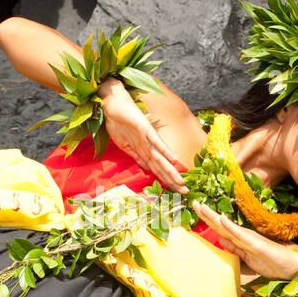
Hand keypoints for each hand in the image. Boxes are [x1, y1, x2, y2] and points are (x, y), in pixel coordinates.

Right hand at [98, 78, 188, 192]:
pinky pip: (156, 141)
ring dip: (171, 170)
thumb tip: (147, 170)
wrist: (112, 104)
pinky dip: (164, 150)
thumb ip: (137, 157)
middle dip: (173, 180)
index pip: (158, 169)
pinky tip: (173, 159)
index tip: (176, 192)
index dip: (166, 181)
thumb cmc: (118, 123)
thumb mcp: (125, 146)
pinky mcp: (144, 128)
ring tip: (181, 182)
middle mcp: (149, 145)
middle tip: (185, 192)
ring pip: (162, 157)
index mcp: (144, 150)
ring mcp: (148, 137)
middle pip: (163, 166)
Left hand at [193, 202, 297, 280]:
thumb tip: (220, 238)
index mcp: (242, 239)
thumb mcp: (248, 257)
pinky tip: (222, 218)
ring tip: (201, 206)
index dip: (208, 218)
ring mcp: (250, 238)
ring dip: (214, 216)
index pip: (221, 227)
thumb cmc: (273, 263)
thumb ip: (235, 248)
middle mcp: (244, 235)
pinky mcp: (256, 244)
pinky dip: (231, 226)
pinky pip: (241, 235)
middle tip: (193, 201)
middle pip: (221, 223)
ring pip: (228, 226)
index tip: (196, 209)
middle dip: (206, 213)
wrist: (294, 267)